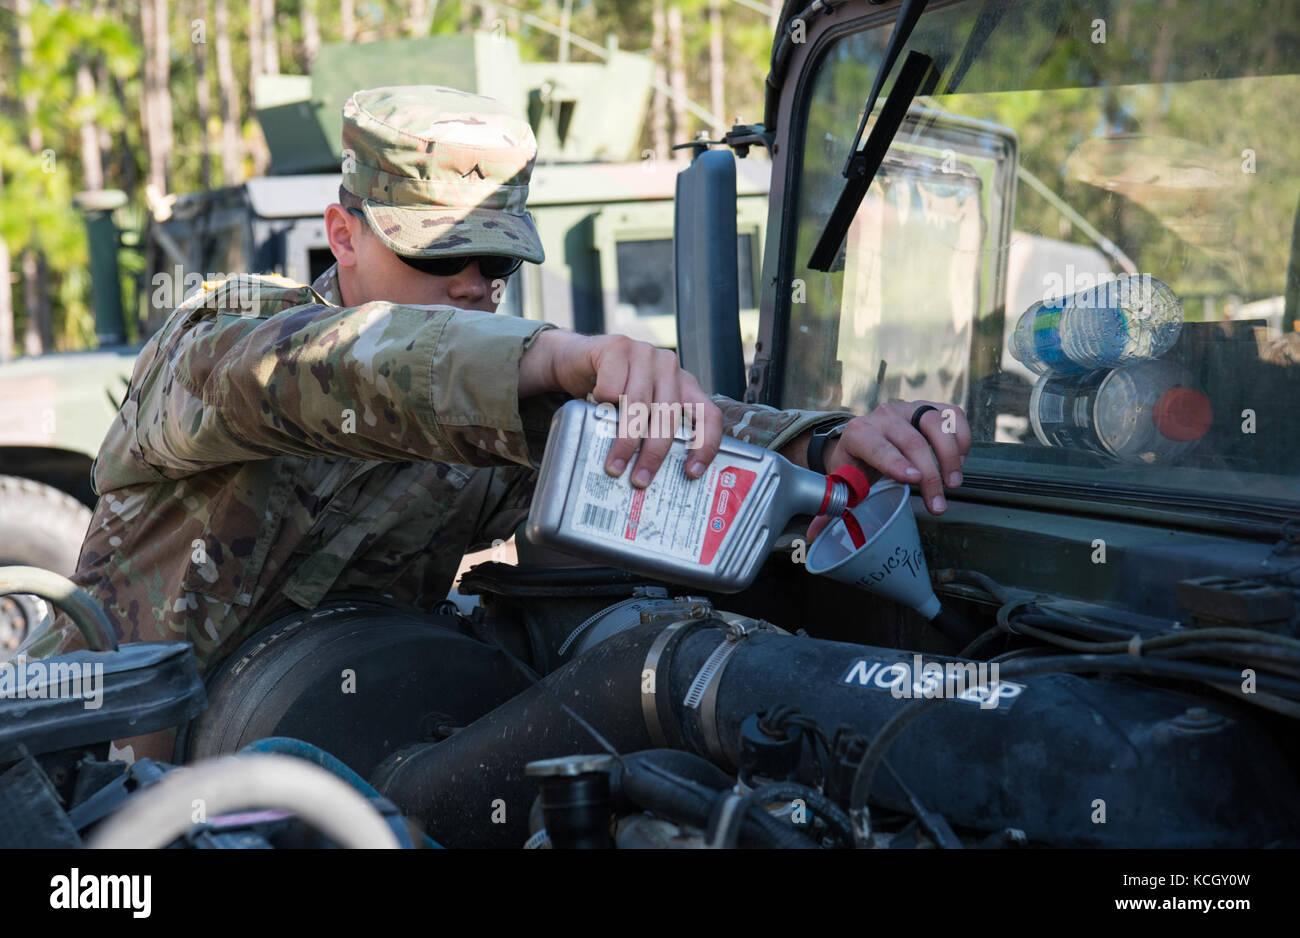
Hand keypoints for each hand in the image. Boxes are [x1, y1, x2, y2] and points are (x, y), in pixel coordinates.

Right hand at [521, 330, 722, 487]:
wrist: (574, 360)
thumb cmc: (610, 394)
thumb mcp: (637, 411)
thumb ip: (650, 430)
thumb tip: (649, 480)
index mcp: (683, 384)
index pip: (708, 414)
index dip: (706, 444)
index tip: (691, 473)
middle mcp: (669, 366)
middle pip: (669, 415)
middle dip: (654, 453)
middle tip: (639, 480)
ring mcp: (645, 353)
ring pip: (639, 404)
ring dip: (625, 439)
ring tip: (614, 465)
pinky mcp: (618, 346)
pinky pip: (612, 387)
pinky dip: (602, 403)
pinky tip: (594, 406)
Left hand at [818, 400, 970, 522]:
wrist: (867, 437)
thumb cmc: (857, 465)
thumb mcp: (845, 483)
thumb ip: (833, 507)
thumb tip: (814, 537)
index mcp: (858, 433)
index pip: (877, 446)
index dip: (895, 462)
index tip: (913, 481)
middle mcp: (883, 416)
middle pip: (912, 442)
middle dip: (929, 476)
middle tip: (938, 504)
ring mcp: (909, 408)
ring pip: (936, 424)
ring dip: (949, 456)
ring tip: (952, 483)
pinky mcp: (931, 407)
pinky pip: (954, 415)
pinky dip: (962, 437)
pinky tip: (960, 460)